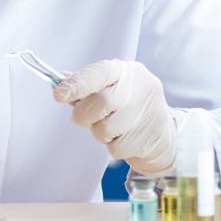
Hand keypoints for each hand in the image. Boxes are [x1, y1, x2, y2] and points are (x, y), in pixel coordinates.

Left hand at [53, 59, 177, 175]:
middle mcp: (140, 88)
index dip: (76, 84)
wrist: (161, 131)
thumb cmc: (126, 105)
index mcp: (125, 71)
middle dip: (83, 114)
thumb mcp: (108, 87)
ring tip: (109, 126)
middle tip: (79, 117)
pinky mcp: (152, 138)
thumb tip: (58, 84)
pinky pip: (116, 148)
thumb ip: (84, 85)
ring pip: (105, 129)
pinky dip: (113, 146)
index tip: (58, 94)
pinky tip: (124, 138)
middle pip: (101, 102)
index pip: (98, 73)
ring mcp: (149, 113)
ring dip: (98, 132)